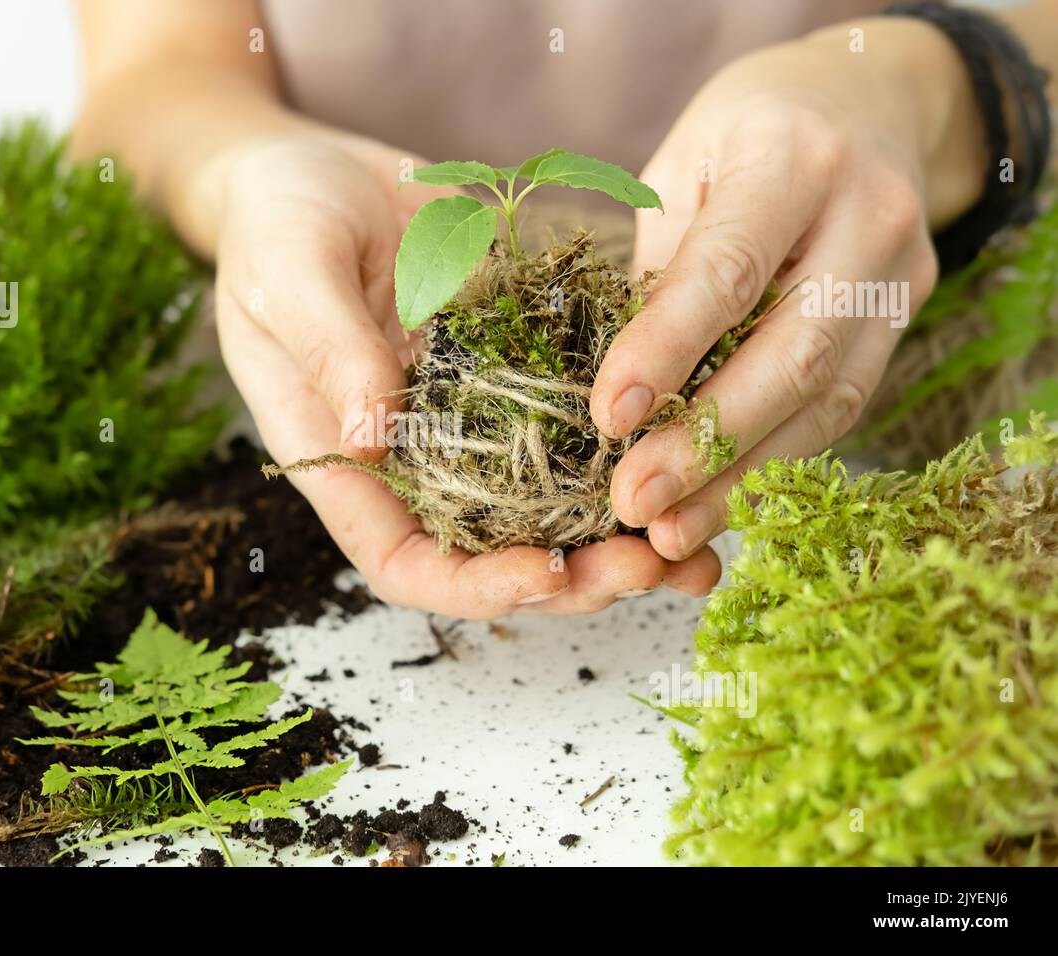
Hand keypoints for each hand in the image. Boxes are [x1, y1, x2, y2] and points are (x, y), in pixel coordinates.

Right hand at [211, 137, 720, 616]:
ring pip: (551, 507)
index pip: (408, 563)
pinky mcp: (517, 372)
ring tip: (695, 546)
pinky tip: (693, 448)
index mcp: (348, 462)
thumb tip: (371, 441)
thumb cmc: (275, 224)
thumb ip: (328, 350)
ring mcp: (471, 419)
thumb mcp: (288, 275)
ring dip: (621, 534)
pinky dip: (634, 450)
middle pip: (497, 555)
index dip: (478, 586)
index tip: (548, 571)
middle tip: (653, 562)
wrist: (315, 171)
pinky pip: (578, 428)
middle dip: (575, 576)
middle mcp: (417, 458)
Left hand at [591, 18, 984, 561]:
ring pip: (826, 398)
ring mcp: (899, 275)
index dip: (665, 353)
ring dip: (741, 478)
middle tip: (634, 502)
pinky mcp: (905, 319)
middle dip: (707, 443)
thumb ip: (658, 268)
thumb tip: (615, 395)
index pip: (727, 273)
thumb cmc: (742, 135)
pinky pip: (841, 407)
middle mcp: (864, 217)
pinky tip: (719, 503)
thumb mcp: (682, 168)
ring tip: (669, 531)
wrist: (864, 102)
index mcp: (790, 158)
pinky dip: (776, 463)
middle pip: (790, 353)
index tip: (607, 419)